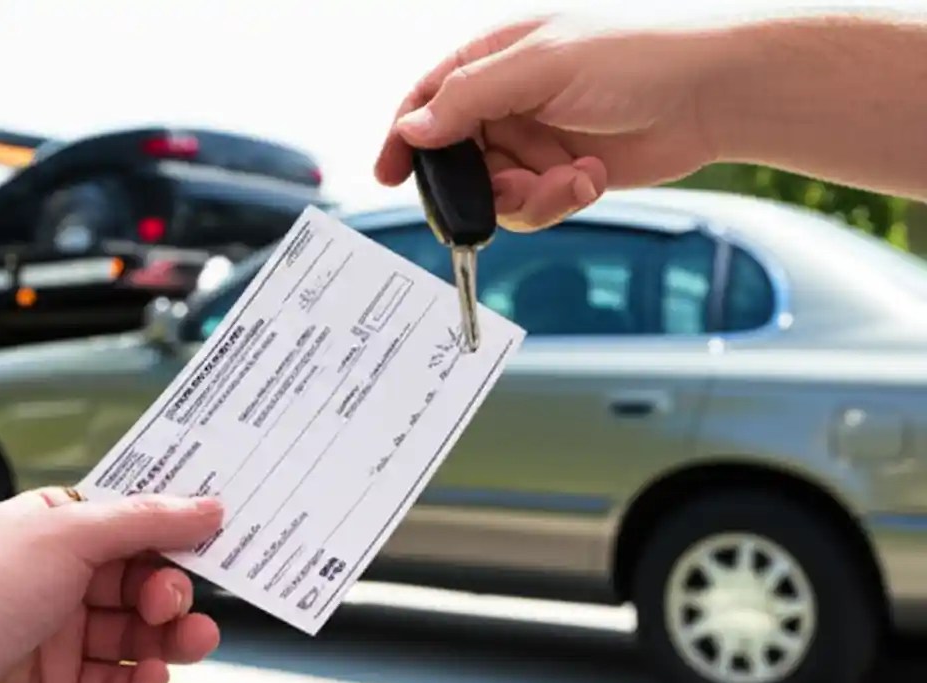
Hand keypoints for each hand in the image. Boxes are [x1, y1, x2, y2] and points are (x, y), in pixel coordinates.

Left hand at [0, 490, 224, 682]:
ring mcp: (57, 636)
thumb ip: (142, 521)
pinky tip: (153, 678)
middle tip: (175, 599)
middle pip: (141, 578)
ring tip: (192, 641)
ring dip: (171, 637)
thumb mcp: (63, 538)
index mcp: (52, 527)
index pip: (130, 519)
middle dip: (171, 588)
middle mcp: (56, 578)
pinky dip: (145, 682)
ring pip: (138, 633)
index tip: (221, 532)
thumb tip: (207, 505)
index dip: (175, 526)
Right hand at [374, 15, 723, 230]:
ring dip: (526, 197)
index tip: (390, 172)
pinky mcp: (561, 173)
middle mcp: (508, 99)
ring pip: (495, 191)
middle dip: (478, 183)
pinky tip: (587, 180)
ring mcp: (535, 138)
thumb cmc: (638, 56)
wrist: (713, 94)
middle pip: (457, 157)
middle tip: (502, 191)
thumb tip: (411, 127)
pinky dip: (555, 201)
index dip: (404, 136)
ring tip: (566, 181)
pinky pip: (532, 206)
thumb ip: (468, 97)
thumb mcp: (541, 67)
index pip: (427, 98)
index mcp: (493, 58)